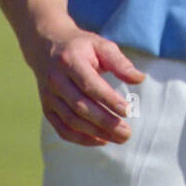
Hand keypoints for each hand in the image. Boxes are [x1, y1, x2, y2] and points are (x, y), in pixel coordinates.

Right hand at [34, 28, 145, 146]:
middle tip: (127, 133)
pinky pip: (62, 129)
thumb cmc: (81, 46)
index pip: (90, 85)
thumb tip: (139, 79)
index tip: (128, 110)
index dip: (109, 100)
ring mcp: (49, 96)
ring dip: (96, 133)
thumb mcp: (101, 45)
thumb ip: (120, 62)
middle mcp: (56, 79)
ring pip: (71, 120)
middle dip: (105, 122)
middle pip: (80, 106)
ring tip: (119, 138)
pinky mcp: (47, 108)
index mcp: (70, 60)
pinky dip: (80, 139)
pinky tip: (101, 140)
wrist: (46, 46)